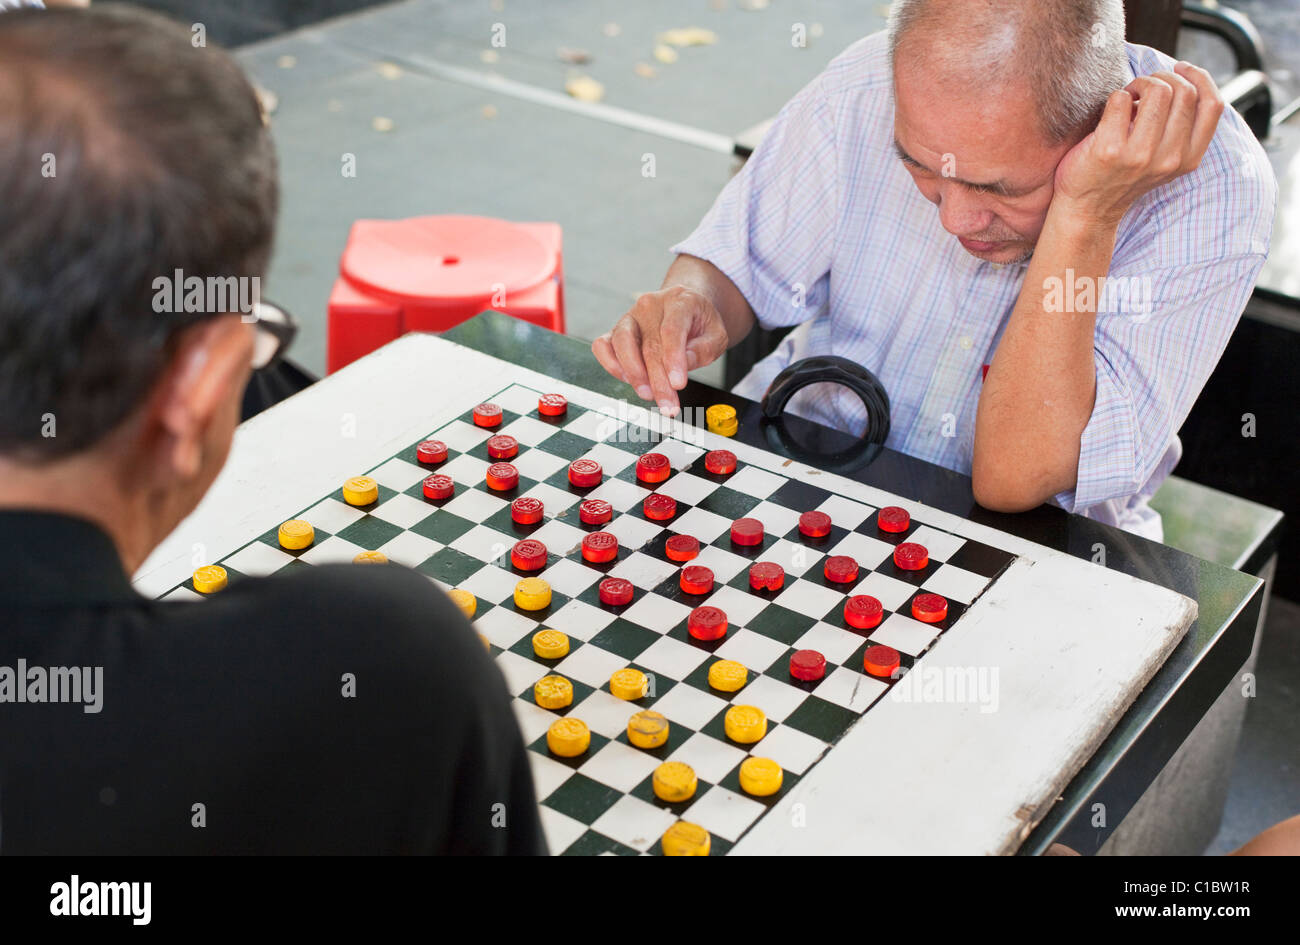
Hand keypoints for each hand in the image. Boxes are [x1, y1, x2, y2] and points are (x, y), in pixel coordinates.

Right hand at [592, 285, 729, 415]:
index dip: (674, 360)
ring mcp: (631, 317)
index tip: (678, 384)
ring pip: (621, 342)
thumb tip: (685, 363)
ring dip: (634, 374)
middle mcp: (651, 305)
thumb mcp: (716, 335)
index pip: (672, 330)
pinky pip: (603, 345)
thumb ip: (705, 349)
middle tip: (668, 404)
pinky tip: (627, 379)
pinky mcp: (617, 330)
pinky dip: (611, 364)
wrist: (686, 308)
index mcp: (679, 300)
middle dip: (658, 381)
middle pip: (650, 345)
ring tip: (648, 393)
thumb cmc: (699, 323)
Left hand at [1052, 62, 1223, 226]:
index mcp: (1189, 159)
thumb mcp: (1164, 159)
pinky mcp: (1109, 150)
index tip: (1180, 69)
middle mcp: (1170, 158)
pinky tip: (1109, 113)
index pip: (1213, 105)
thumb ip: (1180, 129)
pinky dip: (1115, 97)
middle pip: (1184, 91)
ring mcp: (1140, 155)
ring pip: (1158, 90)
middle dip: (1162, 78)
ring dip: (1140, 83)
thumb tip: (1186, 78)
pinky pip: (1120, 99)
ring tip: (1127, 97)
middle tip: (1142, 89)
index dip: (1200, 77)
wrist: (1086, 210)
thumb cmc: (1122, 176)